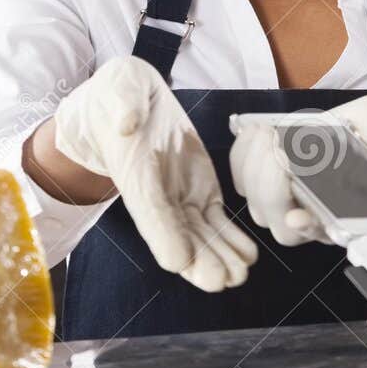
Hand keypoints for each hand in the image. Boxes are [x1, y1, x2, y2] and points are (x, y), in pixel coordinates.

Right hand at [50, 56, 256, 290]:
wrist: (125, 102)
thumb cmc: (118, 94)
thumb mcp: (118, 87)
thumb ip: (122, 104)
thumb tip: (128, 123)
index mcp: (135, 173)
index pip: (149, 210)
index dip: (164, 235)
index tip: (180, 260)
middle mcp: (158, 195)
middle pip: (177, 236)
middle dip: (199, 261)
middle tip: (221, 280)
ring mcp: (180, 197)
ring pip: (200, 235)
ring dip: (219, 257)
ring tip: (240, 275)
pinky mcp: (200, 191)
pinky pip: (216, 221)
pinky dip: (230, 240)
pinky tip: (248, 258)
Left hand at [231, 93, 366, 247]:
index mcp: (347, 213)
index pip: (322, 232)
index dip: (309, 228)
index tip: (300, 215)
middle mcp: (316, 212)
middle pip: (279, 221)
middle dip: (272, 189)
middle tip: (280, 151)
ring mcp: (290, 197)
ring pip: (257, 202)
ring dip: (255, 170)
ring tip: (268, 134)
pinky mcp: (270, 176)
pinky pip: (243, 176)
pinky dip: (243, 156)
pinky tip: (258, 132)